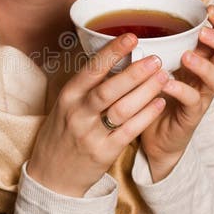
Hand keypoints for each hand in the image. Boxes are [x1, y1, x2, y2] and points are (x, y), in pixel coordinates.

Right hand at [27, 33, 168, 196]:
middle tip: (155, 58)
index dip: (112, 52)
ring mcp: (90, 135)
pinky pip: (129, 132)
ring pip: (122, 110)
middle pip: (108, 89)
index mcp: (68, 97)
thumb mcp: (65, 106)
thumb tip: (114, 57)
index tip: (131, 36)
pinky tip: (160, 103)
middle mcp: (77, 114)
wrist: (50, 176)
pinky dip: (146, 116)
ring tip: (164, 77)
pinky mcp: (103, 153)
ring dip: (146, 92)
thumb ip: (86, 87)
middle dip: (135, 73)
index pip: (91, 69)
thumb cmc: (61, 134)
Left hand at [140, 5, 213, 181]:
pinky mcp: (191, 116)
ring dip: (203, 65)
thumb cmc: (154, 92)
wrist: (152, 136)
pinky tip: (167, 83)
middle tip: (204, 32)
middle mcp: (207, 77)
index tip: (209, 8)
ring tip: (187, 56)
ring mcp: (202, 97)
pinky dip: (181, 90)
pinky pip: (193, 101)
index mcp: (203, 60)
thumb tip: (133, 15)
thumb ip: (155, 45)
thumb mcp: (156, 64)